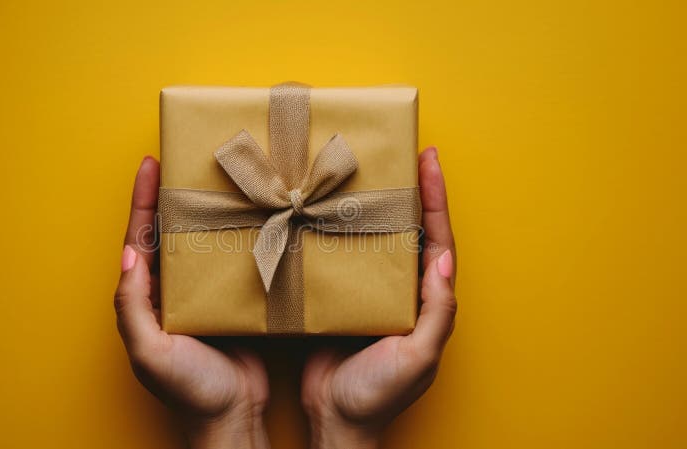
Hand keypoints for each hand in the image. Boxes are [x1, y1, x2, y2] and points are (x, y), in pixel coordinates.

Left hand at [114, 156, 269, 448]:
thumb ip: (133, 307)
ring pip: (198, 242)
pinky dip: (233, 237)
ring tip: (217, 180)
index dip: (143, 199)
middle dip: (172, 196)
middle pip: (167, 231)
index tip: (151, 164)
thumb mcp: (151, 351)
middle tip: (187, 160)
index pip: (139, 237)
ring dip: (204, 212)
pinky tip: (247, 218)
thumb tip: (129, 255)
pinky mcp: (230, 299)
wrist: (233, 415)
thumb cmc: (190, 390)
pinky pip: (228, 260)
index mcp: (146, 296)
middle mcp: (170, 290)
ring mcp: (200, 293)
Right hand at [301, 147, 456, 448]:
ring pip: (378, 238)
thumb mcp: (417, 357)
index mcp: (427, 299)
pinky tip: (329, 212)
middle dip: (411, 191)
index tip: (428, 160)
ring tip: (365, 172)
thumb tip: (443, 262)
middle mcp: (403, 290)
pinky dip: (343, 231)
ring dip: (376, 206)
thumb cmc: (378, 394)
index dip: (435, 198)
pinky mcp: (343, 297)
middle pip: (411, 230)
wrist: (335, 419)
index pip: (437, 238)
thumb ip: (437, 313)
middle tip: (399, 153)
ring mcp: (373, 292)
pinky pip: (346, 256)